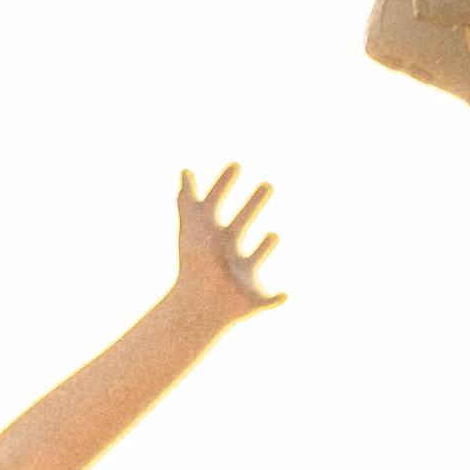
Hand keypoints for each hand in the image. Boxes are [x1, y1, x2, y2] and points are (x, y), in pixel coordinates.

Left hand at [167, 164, 282, 337]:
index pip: (221, 204)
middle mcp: (230, 253)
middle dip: (253, 204)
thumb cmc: (194, 266)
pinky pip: (269, 300)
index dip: (225, 185)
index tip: (235, 164)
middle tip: (267, 184)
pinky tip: (285, 296)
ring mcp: (243, 276)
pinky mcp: (255, 300)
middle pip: (242, 224)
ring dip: (265, 249)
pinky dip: (278, 299)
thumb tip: (184, 169)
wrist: (197, 306)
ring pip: (255, 258)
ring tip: (274, 235)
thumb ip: (189, 199)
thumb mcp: (194, 227)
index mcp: (218, 238)